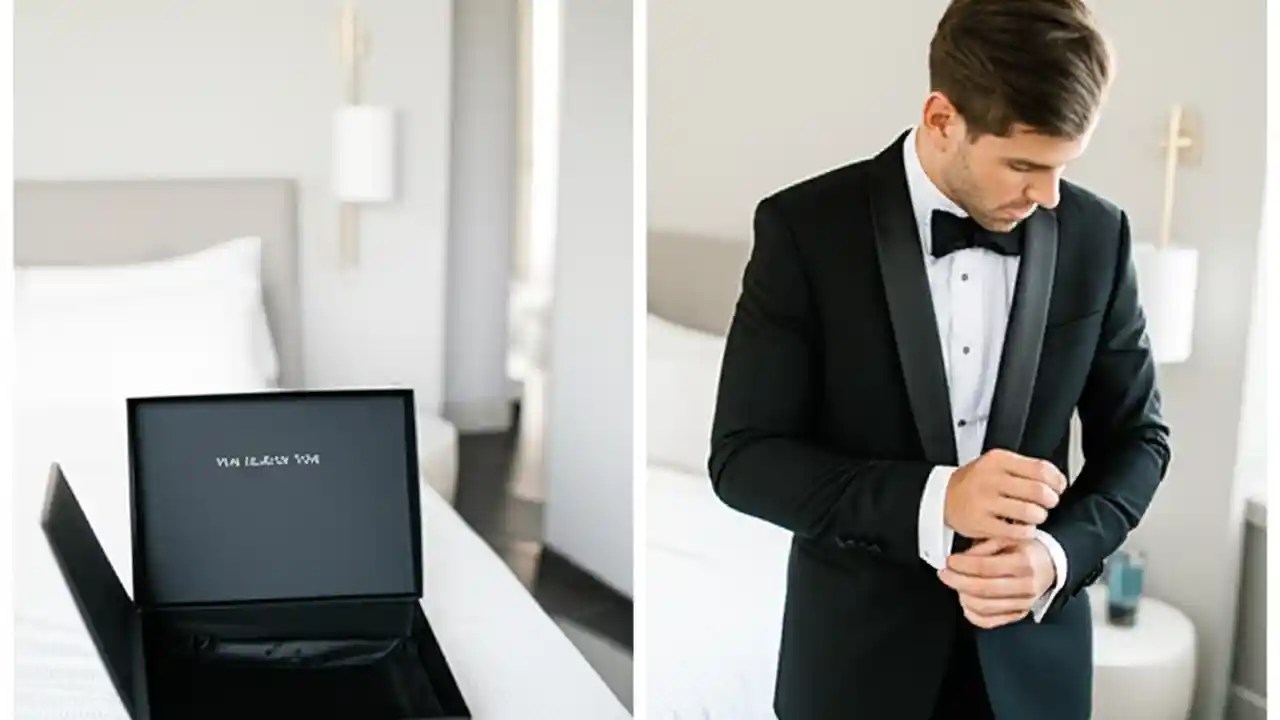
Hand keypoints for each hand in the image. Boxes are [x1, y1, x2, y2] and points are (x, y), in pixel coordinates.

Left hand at [938, 538, 1056, 628]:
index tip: (950, 561)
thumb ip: (985, 546)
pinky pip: (990, 621)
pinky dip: (972, 614)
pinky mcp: (1018, 614)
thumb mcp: (1008, 538)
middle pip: (983, 589)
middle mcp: (1025, 586)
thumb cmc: (1025, 550)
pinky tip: (965, 601)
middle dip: (957, 581)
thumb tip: (963, 558)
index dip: (963, 565)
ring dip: (963, 596)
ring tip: (955, 584)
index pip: (986, 567)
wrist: (1049, 565)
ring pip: (984, 607)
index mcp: (1023, 563)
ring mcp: (1023, 603)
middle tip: (944, 573)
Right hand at [944, 449, 1066, 541]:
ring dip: (1039, 517)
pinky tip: (1023, 528)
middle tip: (1047, 503)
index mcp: (997, 460)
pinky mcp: (980, 523)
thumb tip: (1057, 481)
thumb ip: (1026, 468)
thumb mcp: (998, 464)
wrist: (943, 497)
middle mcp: (990, 479)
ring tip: (1034, 516)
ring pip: (1030, 512)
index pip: (1041, 469)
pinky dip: (1026, 532)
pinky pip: (1016, 531)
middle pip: (1038, 491)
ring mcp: (984, 501)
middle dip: (1050, 501)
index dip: (1056, 481)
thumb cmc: (976, 482)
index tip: (1057, 487)